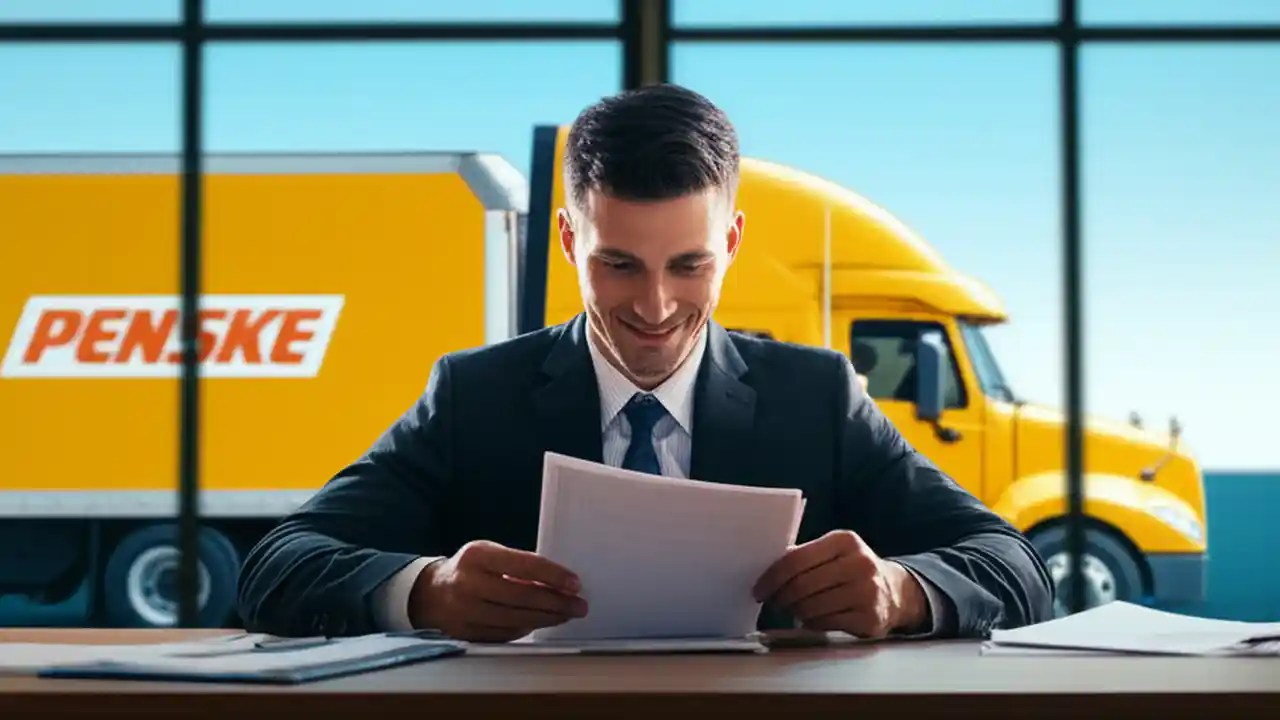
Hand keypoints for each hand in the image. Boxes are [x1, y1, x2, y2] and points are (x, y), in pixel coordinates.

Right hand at [409, 540, 587, 642]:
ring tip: (565, 615)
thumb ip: (518, 565)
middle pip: (522, 598)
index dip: (553, 576)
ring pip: (516, 620)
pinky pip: (505, 634)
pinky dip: (527, 628)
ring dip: (547, 619)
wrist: (431, 592)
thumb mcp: (489, 554)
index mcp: (477, 556)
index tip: (575, 583)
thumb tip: (558, 583)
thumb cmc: (470, 568)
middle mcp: (468, 584)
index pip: (523, 566)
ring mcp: (465, 611)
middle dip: (556, 603)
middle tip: (579, 605)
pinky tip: (540, 623)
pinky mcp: (466, 633)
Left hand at [753, 530, 926, 637]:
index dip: (772, 577)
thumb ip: (803, 555)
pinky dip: (812, 623)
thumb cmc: (851, 569)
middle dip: (781, 597)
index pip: (796, 559)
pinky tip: (813, 617)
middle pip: (801, 586)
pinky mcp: (869, 618)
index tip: (759, 588)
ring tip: (794, 608)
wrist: (894, 591)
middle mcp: (859, 564)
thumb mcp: (833, 552)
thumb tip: (764, 567)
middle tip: (773, 601)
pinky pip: (825, 623)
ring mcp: (867, 592)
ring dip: (795, 611)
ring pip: (811, 607)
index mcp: (844, 541)